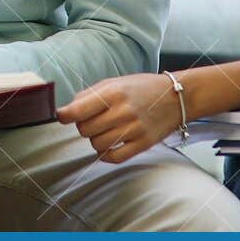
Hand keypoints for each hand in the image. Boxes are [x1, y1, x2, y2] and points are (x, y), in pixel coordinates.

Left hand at [55, 73, 181, 162]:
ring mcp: (134, 129)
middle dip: (84, 126)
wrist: (177, 97)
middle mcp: (123, 111)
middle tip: (93, 121)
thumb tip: (67, 110)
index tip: (62, 116)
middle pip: (85, 129)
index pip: (77, 110)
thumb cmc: (142, 88)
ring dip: (96, 139)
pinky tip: (110, 145)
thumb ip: (89, 95)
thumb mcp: (115, 82)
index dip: (64, 115)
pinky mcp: (143, 144)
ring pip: (97, 145)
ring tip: (105, 130)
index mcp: (113, 92)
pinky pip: (114, 157)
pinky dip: (106, 154)